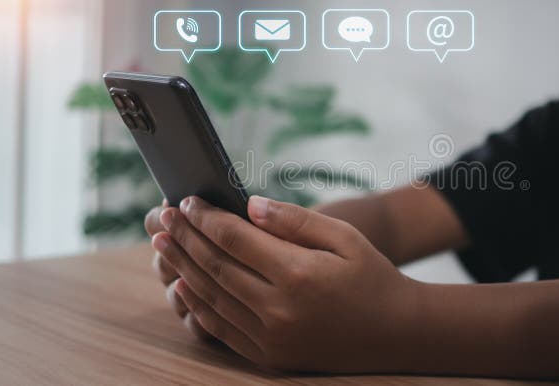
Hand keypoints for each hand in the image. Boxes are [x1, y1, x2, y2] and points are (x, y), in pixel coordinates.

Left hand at [151, 195, 421, 371]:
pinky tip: (181, 286)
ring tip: (163, 245)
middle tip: (162, 219)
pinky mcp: (270, 357)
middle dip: (185, 239)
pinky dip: (197, 307)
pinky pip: (222, 329)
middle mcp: (280, 309)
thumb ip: (295, 220)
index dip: (206, 218)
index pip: (236, 239)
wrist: (396, 332)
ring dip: (182, 269)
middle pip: (216, 267)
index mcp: (299, 274)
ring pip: (211, 298)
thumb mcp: (345, 237)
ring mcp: (272, 337)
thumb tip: (250, 205)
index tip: (187, 201)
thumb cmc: (372, 275)